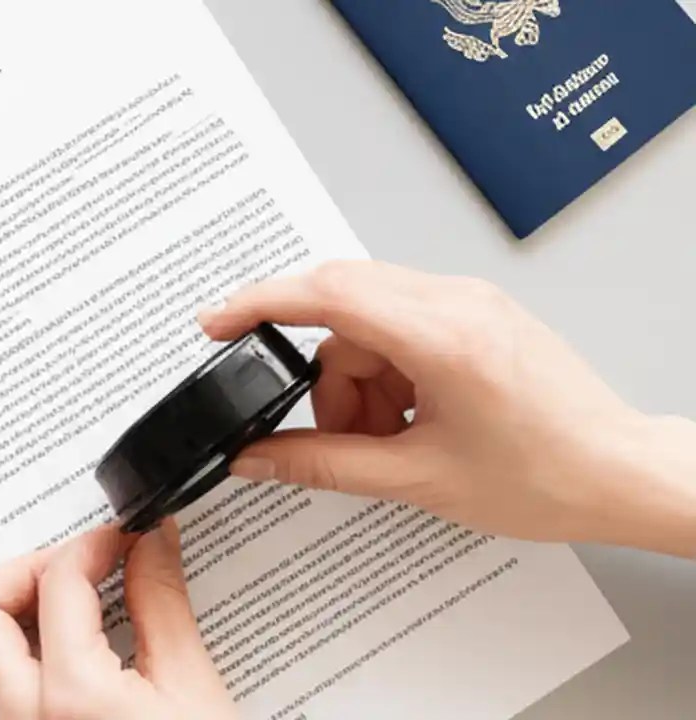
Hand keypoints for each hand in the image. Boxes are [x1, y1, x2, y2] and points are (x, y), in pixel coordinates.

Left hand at [0, 521, 236, 719]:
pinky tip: (75, 648)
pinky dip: (25, 651)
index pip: (59, 583)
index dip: (94, 544)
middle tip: (78, 566)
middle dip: (24, 571)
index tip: (124, 540)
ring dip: (17, 611)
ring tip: (78, 604)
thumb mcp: (193, 691)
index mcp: (70, 700)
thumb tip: (149, 544)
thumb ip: (162, 603)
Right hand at [199, 260, 695, 556]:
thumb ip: (322, 464)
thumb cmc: (548, 477)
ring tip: (386, 441)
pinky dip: (385, 373)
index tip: (216, 321)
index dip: (259, 302)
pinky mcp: (475, 314)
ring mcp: (469, 303)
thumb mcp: (418, 479)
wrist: (621, 474)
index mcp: (443, 336)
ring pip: (368, 322)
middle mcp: (456, 302)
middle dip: (322, 374)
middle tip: (331, 432)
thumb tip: (256, 457)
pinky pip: (400, 326)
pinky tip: (405, 421)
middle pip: (342, 309)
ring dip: (356, 380)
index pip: (328, 292)